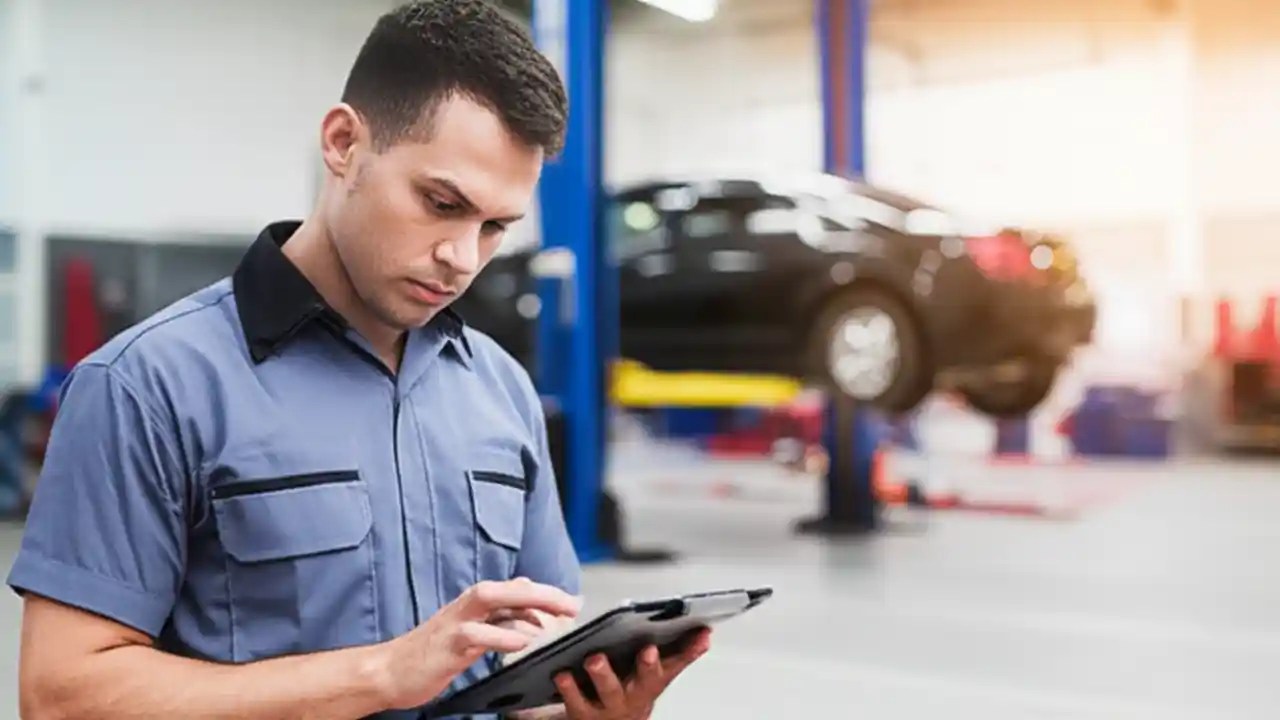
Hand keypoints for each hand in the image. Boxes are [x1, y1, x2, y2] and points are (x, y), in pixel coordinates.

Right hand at [376, 577, 580, 710]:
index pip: (514, 589)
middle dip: (542, 593)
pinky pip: (475, 634)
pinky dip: (500, 635)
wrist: (388, 671)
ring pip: (491, 600)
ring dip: (525, 604)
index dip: (545, 593)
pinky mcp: (446, 645)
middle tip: (572, 604)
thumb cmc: (430, 653)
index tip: (572, 601)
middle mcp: (465, 607)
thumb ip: (496, 619)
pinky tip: (521, 641)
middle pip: (508, 588)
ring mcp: (454, 623)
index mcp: (473, 605)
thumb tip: (529, 609)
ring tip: (555, 616)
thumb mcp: (469, 633)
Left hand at [554, 628, 712, 719]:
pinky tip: (561, 674)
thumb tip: (705, 632)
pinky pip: (575, 702)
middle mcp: (634, 696)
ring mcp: (608, 707)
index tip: (696, 635)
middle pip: (645, 681)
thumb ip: (681, 653)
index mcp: (654, 681)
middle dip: (648, 666)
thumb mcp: (658, 674)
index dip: (685, 653)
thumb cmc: (633, 690)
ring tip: (595, 659)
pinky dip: (569, 688)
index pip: (674, 664)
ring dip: (603, 675)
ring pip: (607, 692)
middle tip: (647, 649)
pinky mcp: (581, 712)